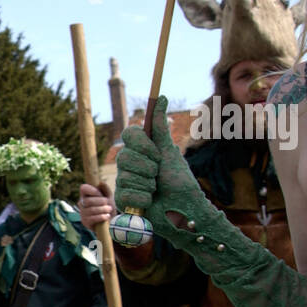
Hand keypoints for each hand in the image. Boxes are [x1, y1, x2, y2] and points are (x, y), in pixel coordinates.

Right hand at [78, 182, 116, 228]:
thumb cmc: (107, 207)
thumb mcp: (108, 197)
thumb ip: (105, 189)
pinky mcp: (85, 221)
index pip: (83, 188)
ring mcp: (82, 213)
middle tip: (108, 203)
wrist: (109, 221)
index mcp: (86, 195)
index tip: (100, 193)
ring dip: (102, 209)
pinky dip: (101, 217)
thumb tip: (100, 183)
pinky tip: (107, 216)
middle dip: (100, 201)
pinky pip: (92, 218)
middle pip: (88, 200)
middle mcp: (82, 203)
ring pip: (91, 210)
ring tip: (109, 209)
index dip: (91, 190)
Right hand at [115, 96, 205, 241]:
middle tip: (159, 174)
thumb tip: (162, 97)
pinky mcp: (123, 199)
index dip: (141, 144)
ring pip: (125, 175)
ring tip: (156, 190)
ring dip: (147, 183)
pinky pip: (125, 192)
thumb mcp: (169, 151)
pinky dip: (143, 197)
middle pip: (125, 156)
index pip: (128, 134)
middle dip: (148, 167)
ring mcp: (125, 181)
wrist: (183, 210)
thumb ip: (160, 127)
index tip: (156, 153)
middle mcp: (131, 164)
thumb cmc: (180, 182)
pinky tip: (151, 201)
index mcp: (142, 150)